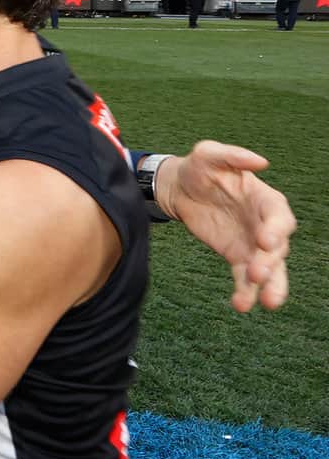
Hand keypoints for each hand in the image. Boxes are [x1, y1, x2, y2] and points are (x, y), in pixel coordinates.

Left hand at [157, 142, 294, 311]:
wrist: (179, 188)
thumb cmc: (199, 167)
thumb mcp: (209, 154)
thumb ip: (233, 156)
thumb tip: (261, 162)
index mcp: (265, 199)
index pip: (279, 217)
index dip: (276, 230)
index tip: (265, 241)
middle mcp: (265, 224)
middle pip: (278, 247)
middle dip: (271, 262)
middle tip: (258, 274)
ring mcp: (253, 244)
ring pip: (269, 269)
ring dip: (269, 286)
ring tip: (265, 303)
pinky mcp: (236, 256)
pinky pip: (244, 278)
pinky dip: (245, 291)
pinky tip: (241, 305)